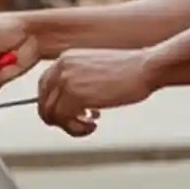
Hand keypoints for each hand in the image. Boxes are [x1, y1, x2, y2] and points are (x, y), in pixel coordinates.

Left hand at [37, 48, 156, 136]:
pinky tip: (94, 126)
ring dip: (70, 126)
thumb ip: (78, 82)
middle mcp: (62, 67)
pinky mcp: (75, 95)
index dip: (54, 105)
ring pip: (51, 114)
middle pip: (43, 102)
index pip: (43, 87)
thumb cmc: (130, 70)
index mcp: (66, 58)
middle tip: (79, 123)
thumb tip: (68, 106)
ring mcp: (66, 80)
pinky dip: (77, 129)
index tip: (71, 114)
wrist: (146, 67)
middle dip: (59, 119)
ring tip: (90, 125)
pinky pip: (63, 121)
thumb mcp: (95, 70)